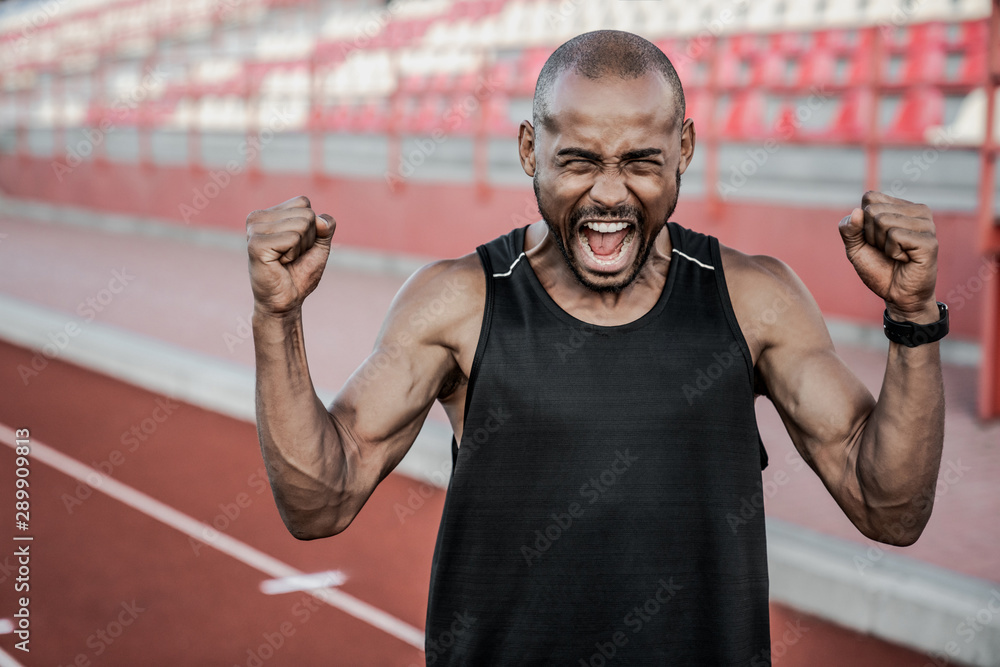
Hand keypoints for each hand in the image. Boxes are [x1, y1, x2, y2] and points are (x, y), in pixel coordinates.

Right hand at [246, 195, 335, 315]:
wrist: (286, 301)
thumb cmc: (300, 273)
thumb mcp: (319, 245)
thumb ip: (325, 226)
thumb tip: (319, 218)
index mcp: (268, 214)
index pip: (303, 202)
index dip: (311, 227)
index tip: (297, 246)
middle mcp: (257, 218)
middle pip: (306, 214)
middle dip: (308, 239)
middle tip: (291, 257)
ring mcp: (254, 229)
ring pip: (301, 225)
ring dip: (300, 248)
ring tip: (285, 260)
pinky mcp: (255, 244)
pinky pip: (293, 238)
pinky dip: (293, 254)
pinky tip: (279, 263)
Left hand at [838, 191, 938, 322]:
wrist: (897, 295)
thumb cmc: (879, 269)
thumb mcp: (855, 248)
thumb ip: (849, 229)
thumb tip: (857, 211)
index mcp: (902, 206)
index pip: (870, 197)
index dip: (863, 223)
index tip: (875, 240)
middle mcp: (918, 210)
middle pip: (874, 210)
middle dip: (871, 235)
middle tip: (886, 250)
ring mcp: (926, 224)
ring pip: (883, 221)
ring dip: (882, 244)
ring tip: (897, 255)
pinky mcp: (929, 240)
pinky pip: (895, 236)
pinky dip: (892, 252)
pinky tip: (905, 259)